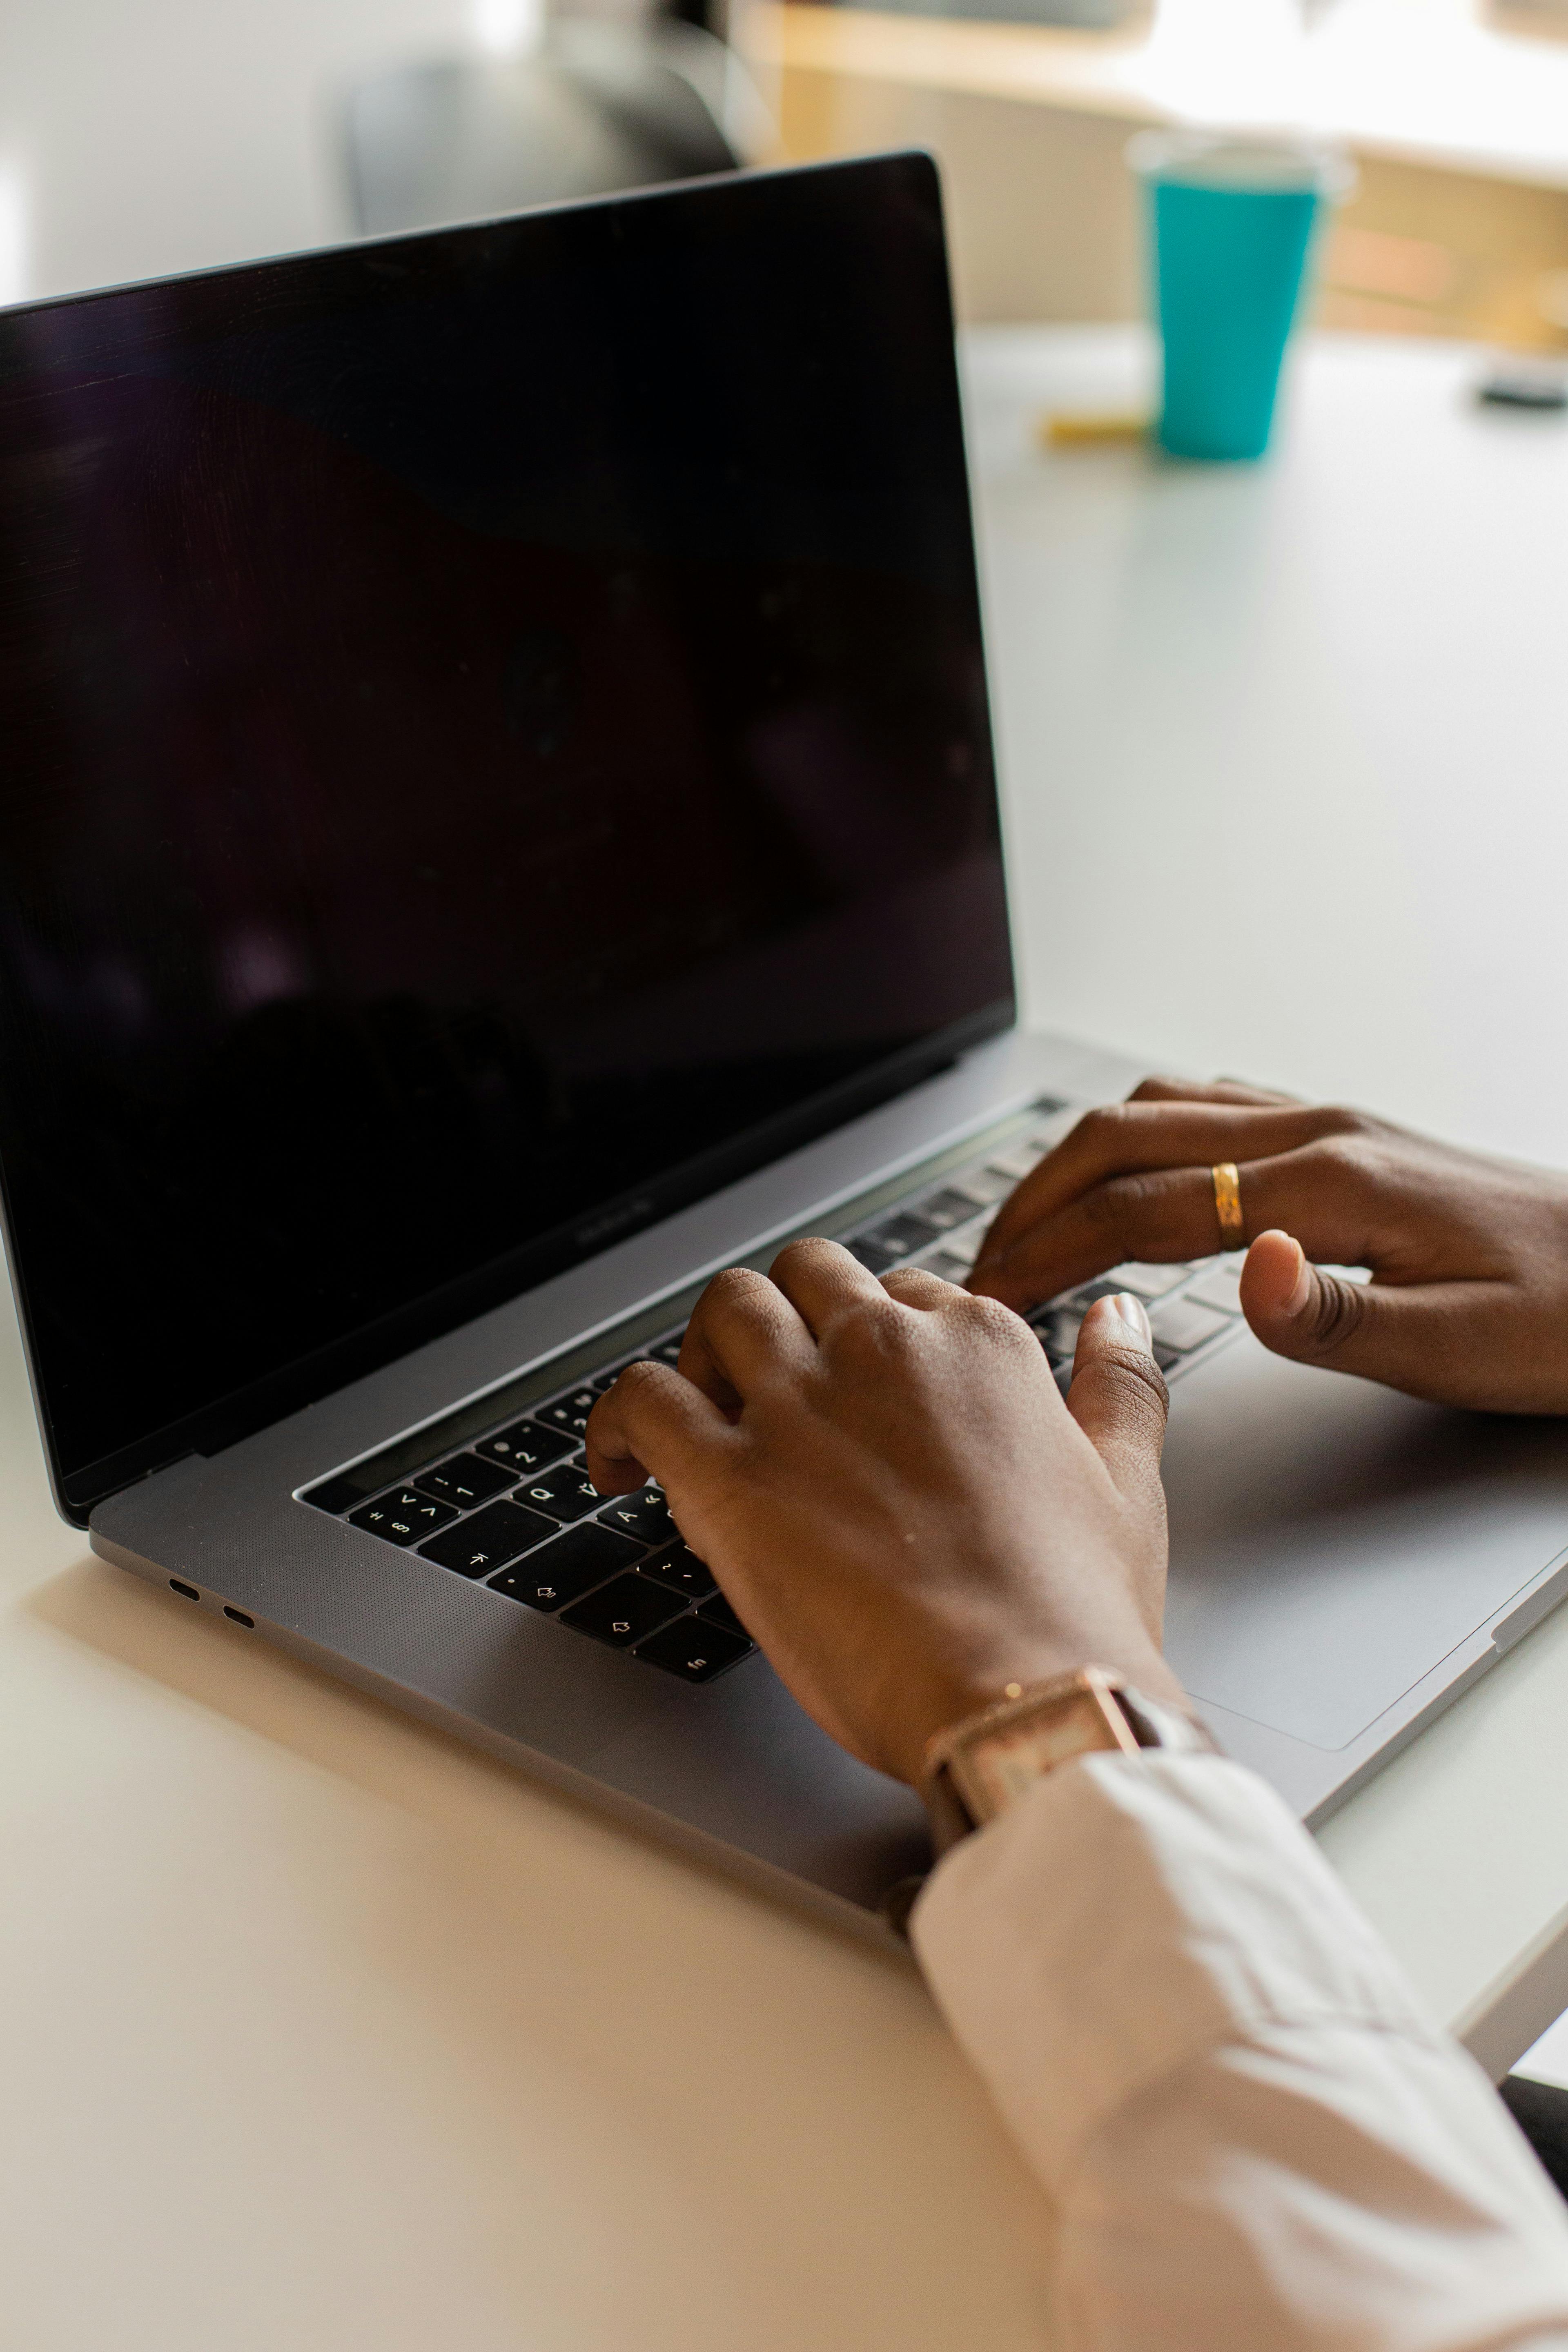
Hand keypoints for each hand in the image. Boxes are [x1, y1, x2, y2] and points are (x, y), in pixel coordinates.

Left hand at [585, 1240, 1182, 1787]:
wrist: (1024, 1697)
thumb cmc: (1072, 1610)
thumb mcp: (1128, 1480)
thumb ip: (1119, 1384)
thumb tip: (1117, 1319)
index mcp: (977, 1345)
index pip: (900, 1290)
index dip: (868, 1341)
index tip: (858, 1397)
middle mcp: (883, 1351)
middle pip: (802, 1276)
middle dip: (780, 1317)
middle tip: (768, 1386)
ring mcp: (801, 1407)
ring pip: (722, 1311)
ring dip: (703, 1349)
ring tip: (698, 1410)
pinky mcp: (730, 1476)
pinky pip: (642, 1398)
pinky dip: (616, 1418)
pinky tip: (616, 1459)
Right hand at [969, 1077, 1567, 1414]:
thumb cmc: (1565, 1320)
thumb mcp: (1462, 1348)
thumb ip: (1339, 1314)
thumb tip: (1246, 1269)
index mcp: (1335, 1185)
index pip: (1149, 1208)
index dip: (1055, 1249)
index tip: (993, 1289)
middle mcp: (1321, 1132)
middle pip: (1130, 1135)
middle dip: (1038, 1194)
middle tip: (981, 1258)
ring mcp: (1332, 1122)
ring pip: (1164, 1107)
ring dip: (1080, 1157)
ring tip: (1031, 1216)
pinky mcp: (1345, 1133)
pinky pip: (1212, 1107)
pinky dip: (1140, 1135)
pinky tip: (1129, 1169)